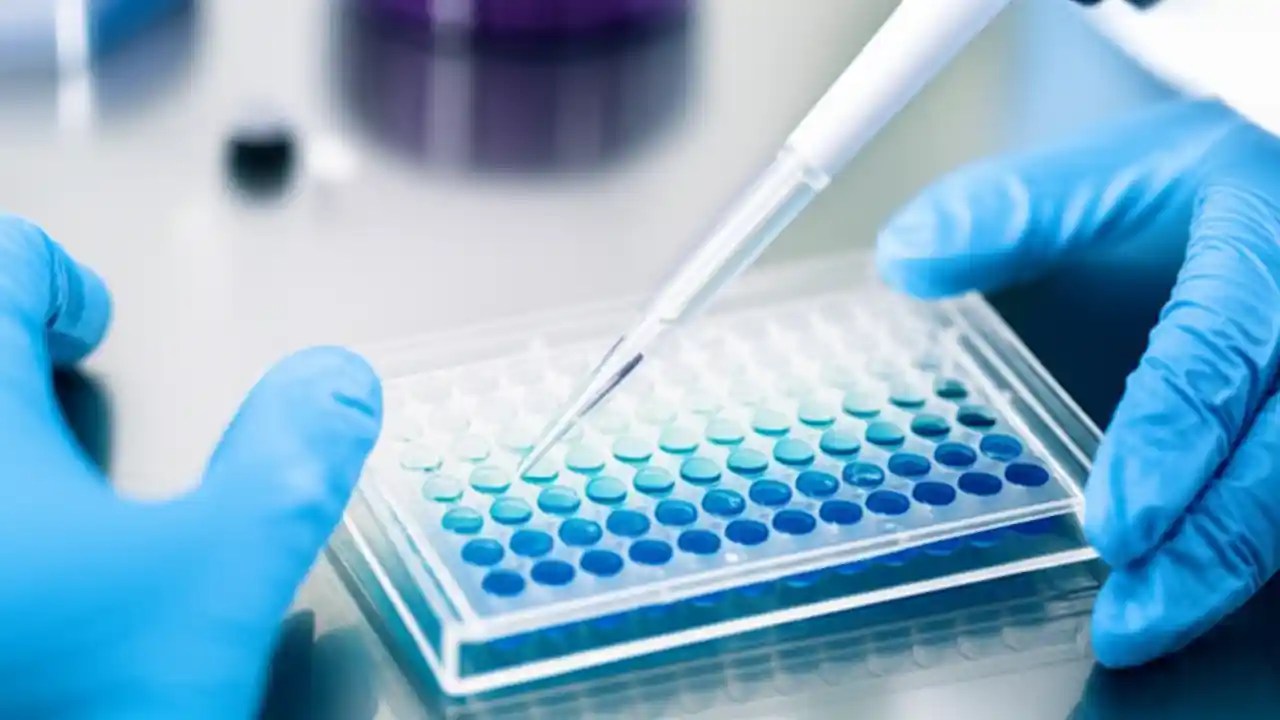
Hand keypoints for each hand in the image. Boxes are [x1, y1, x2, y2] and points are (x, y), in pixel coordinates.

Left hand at [0, 215, 381, 717]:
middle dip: (10, 372)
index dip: (62, 285)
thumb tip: (340, 381)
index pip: (4, 262)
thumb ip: (287, 468)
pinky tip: (21, 590)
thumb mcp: (209, 586)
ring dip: (1, 457)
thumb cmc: (59, 704)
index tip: (93, 332)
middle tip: (62, 421)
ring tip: (38, 511)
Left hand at [875, 100, 1279, 667]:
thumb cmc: (1185, 189)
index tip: (1114, 520)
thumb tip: (906, 256)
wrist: (1269, 188)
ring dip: (1229, 569)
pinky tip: (1187, 594)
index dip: (1168, 438)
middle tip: (1130, 617)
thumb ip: (1009, 213)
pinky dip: (1247, 554)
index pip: (1219, 348)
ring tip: (1144, 626)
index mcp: (1265, 235)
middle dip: (1210, 545)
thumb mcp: (1104, 175)